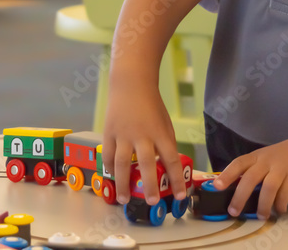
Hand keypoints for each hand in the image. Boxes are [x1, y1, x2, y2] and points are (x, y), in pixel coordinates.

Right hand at [102, 81, 186, 205]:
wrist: (131, 85)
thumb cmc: (152, 106)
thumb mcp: (166, 124)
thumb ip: (165, 144)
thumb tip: (166, 168)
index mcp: (160, 133)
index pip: (171, 160)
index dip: (177, 180)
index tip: (180, 196)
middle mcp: (142, 135)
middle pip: (146, 164)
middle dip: (150, 186)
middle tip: (151, 202)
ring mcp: (123, 134)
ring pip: (121, 163)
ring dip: (122, 183)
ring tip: (124, 199)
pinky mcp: (109, 132)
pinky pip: (107, 154)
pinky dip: (109, 168)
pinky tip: (112, 177)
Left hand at [212, 133, 287, 218]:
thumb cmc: (287, 154)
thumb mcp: (268, 157)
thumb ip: (256, 170)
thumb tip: (240, 191)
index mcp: (258, 156)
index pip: (238, 163)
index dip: (227, 175)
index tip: (217, 186)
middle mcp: (267, 161)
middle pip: (250, 178)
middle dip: (240, 196)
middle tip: (234, 211)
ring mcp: (281, 168)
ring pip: (268, 187)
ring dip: (262, 204)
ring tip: (261, 216)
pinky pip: (285, 194)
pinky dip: (280, 204)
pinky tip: (280, 210)